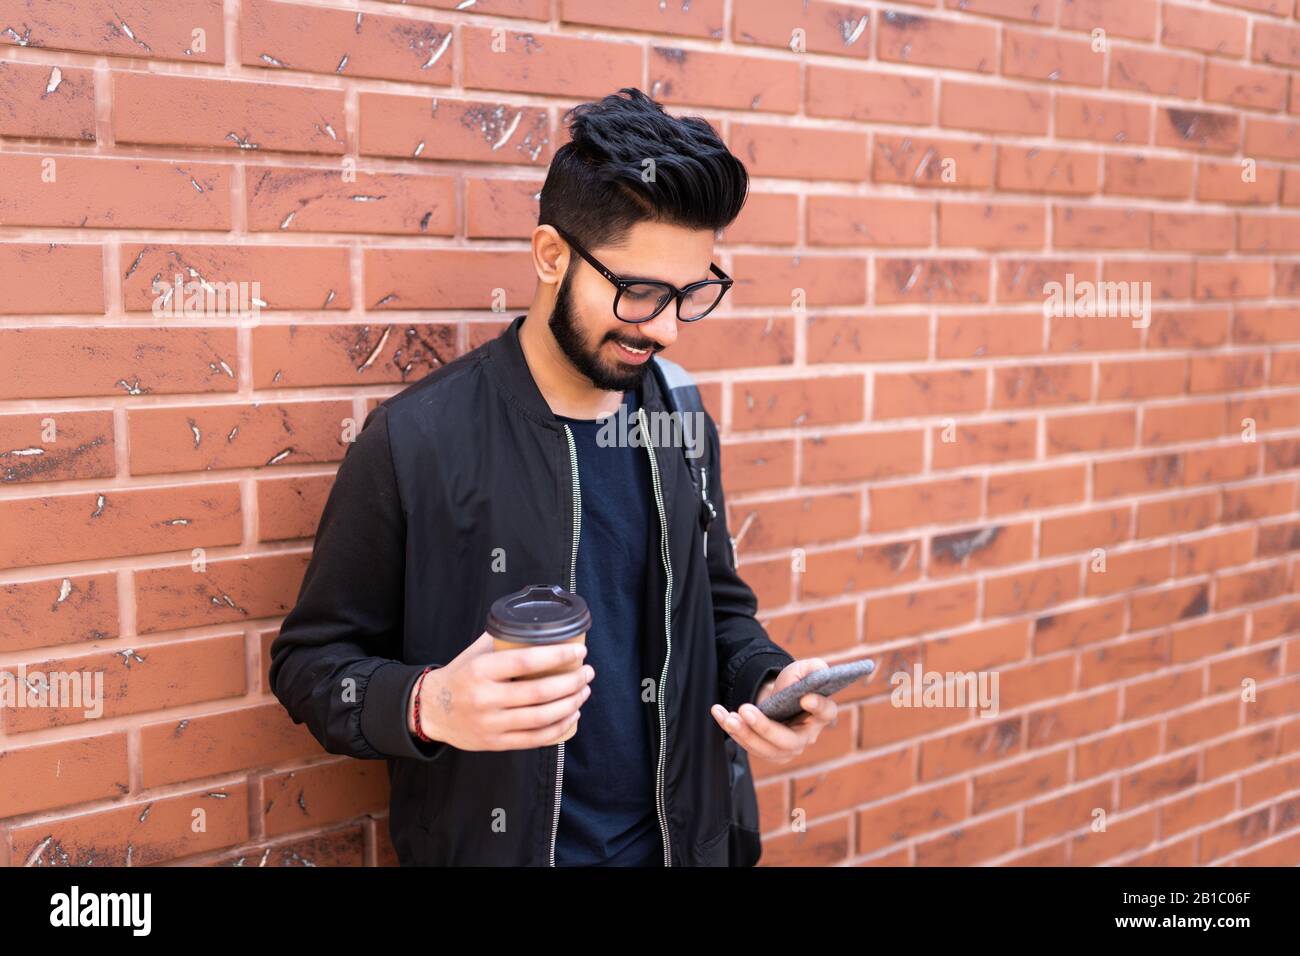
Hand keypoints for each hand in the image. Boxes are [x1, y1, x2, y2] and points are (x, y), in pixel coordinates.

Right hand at [410, 632, 593, 750]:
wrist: (432, 709)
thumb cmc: (462, 675)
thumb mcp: (476, 652)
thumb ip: (504, 638)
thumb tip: (539, 624)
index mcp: (480, 670)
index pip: (525, 662)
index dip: (557, 657)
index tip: (579, 652)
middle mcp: (485, 698)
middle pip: (539, 692)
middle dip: (571, 682)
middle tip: (587, 673)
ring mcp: (491, 723)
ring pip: (540, 717)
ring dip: (570, 704)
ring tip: (584, 692)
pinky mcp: (495, 743)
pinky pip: (534, 739)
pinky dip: (558, 728)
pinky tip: (572, 715)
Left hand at [710, 658, 836, 763]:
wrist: (775, 700)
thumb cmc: (792, 686)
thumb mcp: (802, 671)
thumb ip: (813, 668)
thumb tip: (818, 671)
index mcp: (819, 715)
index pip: (825, 713)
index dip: (818, 707)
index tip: (805, 698)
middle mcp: (805, 737)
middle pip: (788, 741)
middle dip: (765, 728)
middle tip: (745, 709)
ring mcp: (785, 749)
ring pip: (765, 749)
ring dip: (744, 734)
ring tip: (728, 717)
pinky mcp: (765, 751)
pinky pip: (747, 745)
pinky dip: (732, 730)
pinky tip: (719, 713)